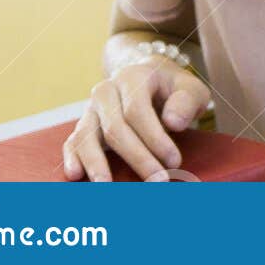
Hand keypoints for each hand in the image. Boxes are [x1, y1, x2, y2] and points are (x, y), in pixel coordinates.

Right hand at [62, 56, 209, 181]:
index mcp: (133, 77)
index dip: (154, 138)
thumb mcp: (191, 88)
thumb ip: (186, 102)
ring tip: (106, 186)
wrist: (151, 79)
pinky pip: (73, 141)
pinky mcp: (84, 125)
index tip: (174, 161)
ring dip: (97, 163)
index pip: (137, 110)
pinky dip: (72, 158)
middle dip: (137, 157)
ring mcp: (91, 108)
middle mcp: (106, 90)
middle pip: (115, 127)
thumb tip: (173, 122)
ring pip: (88, 135)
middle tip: (158, 180)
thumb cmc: (174, 89)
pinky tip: (75, 175)